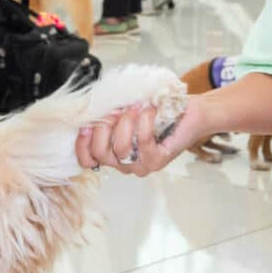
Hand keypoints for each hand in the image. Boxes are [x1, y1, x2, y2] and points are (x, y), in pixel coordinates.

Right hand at [76, 97, 210, 176]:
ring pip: (120, 148)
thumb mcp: (124, 110)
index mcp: (112, 153)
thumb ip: (106, 114)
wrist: (188, 113)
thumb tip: (90, 111)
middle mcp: (124, 163)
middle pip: (100, 153)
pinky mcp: (157, 161)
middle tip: (116, 110)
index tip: (88, 124)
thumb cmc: (156, 110)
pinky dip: (144, 121)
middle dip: (104, 127)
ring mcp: (141, 165)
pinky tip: (150, 111)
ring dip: (126, 122)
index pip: (87, 160)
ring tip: (137, 107)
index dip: (83, 143)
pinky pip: (143, 141)